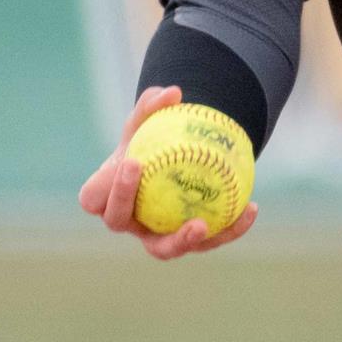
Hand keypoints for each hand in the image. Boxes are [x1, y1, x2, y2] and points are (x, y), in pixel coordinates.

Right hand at [77, 84, 260, 258]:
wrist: (173, 162)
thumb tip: (173, 93)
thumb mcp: (148, 119)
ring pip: (162, 248)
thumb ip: (153, 104)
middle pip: (117, 221)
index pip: (91, 198)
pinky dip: (229, 228)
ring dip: (180, 240)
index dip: (101, 188)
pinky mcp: (184, 243)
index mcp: (106, 195)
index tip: (130, 160)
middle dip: (124, 200)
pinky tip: (250, 208)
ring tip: (200, 224)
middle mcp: (127, 221)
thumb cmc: (151, 141)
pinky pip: (206, 241)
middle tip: (142, 169)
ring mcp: (153, 237)